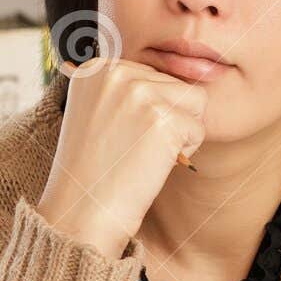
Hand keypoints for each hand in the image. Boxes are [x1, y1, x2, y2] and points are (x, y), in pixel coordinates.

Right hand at [35, 59, 207, 259]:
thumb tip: (183, 68)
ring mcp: (139, 93)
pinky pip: (199, 129)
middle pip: (176, 84)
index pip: (153, 74)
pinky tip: (151, 164)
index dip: (148, 111)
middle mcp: (115, 72)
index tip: (118, 135)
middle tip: (132, 147)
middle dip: (166, 119)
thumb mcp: (97, 113)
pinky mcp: (163, 118)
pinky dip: (184, 153)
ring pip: (195, 101)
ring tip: (144, 153)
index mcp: (96, 68)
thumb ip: (127, 87)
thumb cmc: (94, 170)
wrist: (81, 212)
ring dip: (180, 132)